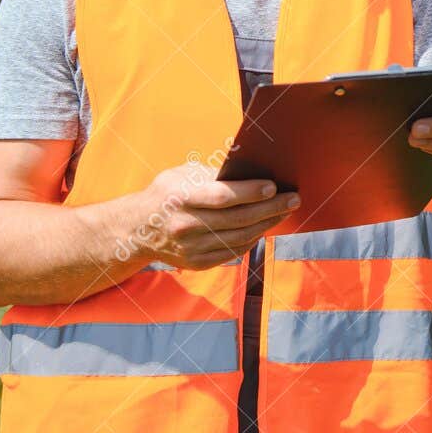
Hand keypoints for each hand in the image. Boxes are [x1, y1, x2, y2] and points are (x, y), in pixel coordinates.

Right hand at [125, 161, 301, 270]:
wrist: (137, 230)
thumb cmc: (166, 194)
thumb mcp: (182, 175)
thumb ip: (213, 173)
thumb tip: (250, 169)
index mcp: (182, 198)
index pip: (222, 197)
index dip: (251, 192)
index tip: (273, 186)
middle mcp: (186, 225)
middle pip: (238, 219)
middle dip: (271, 208)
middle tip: (294, 199)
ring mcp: (192, 248)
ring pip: (240, 237)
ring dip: (267, 223)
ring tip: (284, 211)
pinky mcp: (198, 262)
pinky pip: (234, 250)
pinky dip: (252, 238)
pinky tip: (264, 226)